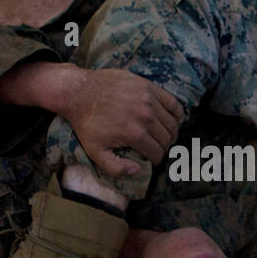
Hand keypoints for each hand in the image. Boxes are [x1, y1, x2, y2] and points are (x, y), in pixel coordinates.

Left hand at [61, 68, 184, 177]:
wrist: (79, 92)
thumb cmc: (86, 123)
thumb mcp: (95, 152)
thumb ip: (115, 167)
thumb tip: (138, 171)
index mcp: (135, 134)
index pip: (157, 152)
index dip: (156, 159)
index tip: (152, 159)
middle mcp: (146, 116)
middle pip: (167, 138)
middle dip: (164, 147)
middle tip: (158, 148)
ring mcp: (149, 100)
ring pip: (172, 123)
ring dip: (171, 132)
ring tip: (164, 136)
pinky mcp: (149, 87)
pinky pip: (173, 103)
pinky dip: (177, 113)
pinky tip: (172, 119)